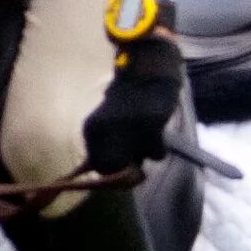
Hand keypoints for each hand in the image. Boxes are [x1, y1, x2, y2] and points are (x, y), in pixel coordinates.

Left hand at [85, 38, 184, 174]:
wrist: (147, 73)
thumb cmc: (127, 103)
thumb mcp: (107, 123)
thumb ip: (106, 148)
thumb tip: (112, 177)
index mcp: (91, 129)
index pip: (98, 166)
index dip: (111, 172)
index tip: (122, 167)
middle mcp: (105, 129)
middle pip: (115, 168)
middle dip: (126, 169)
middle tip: (136, 160)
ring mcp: (128, 128)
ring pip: (139, 162)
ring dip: (144, 155)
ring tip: (145, 136)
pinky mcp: (151, 125)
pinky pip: (156, 154)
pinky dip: (158, 148)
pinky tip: (155, 131)